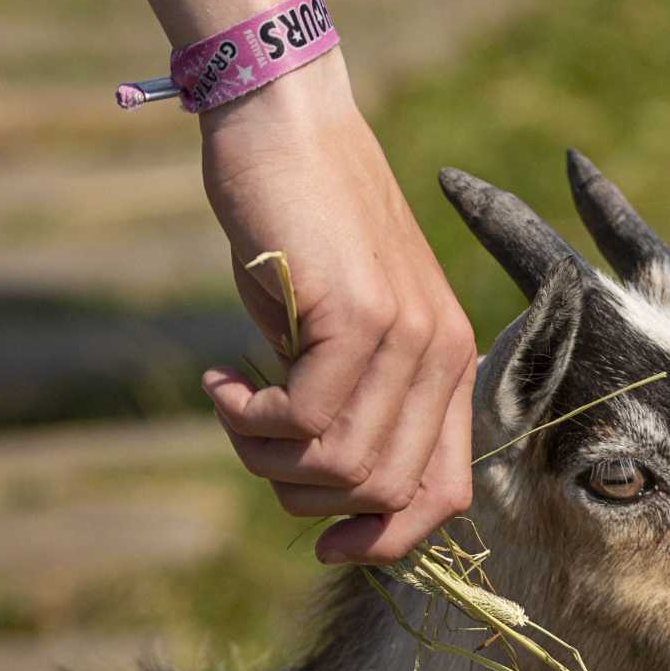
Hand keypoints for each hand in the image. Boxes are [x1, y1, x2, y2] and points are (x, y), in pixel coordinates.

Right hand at [196, 52, 476, 564]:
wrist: (286, 126)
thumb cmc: (300, 229)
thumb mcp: (337, 331)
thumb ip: (349, 403)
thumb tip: (323, 495)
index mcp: (448, 364)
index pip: (442, 495)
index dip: (385, 539)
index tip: (325, 544)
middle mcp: (441, 353)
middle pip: (382, 491)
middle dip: (304, 496)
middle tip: (254, 442)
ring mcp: (405, 334)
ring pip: (341, 463)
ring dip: (267, 456)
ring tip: (234, 405)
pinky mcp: (356, 314)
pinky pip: (303, 417)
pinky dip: (247, 417)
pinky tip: (221, 379)